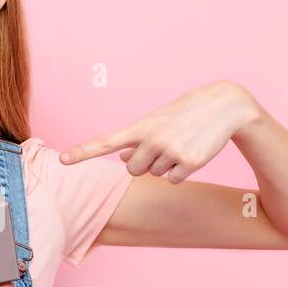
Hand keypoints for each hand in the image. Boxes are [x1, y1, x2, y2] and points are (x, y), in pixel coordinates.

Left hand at [58, 80, 259, 182]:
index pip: (105, 141)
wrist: (224, 106)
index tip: (62, 160)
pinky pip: (173, 180)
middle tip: (163, 145)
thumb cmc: (185, 113)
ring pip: (155, 175)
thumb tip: (122, 161)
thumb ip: (137, 140)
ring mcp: (171, 152)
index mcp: (140, 126)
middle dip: (144, 163)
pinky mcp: (189, 163)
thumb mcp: (158, 121)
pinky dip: (181, 172)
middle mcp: (152, 140)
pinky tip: (192, 153)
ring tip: (181, 143)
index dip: (83, 152)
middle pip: (133, 170)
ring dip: (165, 164)